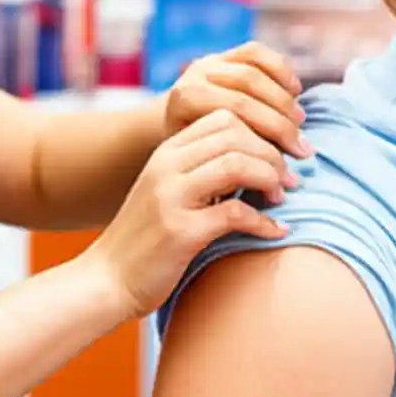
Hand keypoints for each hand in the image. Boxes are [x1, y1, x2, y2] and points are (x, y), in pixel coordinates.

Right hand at [86, 109, 289, 318]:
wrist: (107, 279)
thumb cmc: (144, 239)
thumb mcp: (166, 192)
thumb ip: (198, 172)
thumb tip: (256, 161)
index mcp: (165, 153)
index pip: (223, 116)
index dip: (260, 131)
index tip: (278, 156)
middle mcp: (166, 167)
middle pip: (235, 135)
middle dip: (272, 154)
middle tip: (289, 179)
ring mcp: (171, 197)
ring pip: (237, 164)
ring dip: (270, 179)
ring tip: (281, 197)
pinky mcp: (180, 231)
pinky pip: (236, 213)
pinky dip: (264, 221)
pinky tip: (276, 231)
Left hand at [164, 43, 312, 163]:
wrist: (174, 128)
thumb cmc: (194, 157)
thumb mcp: (204, 164)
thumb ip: (235, 166)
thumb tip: (288, 182)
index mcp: (183, 101)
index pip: (233, 116)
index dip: (264, 140)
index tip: (286, 167)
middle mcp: (194, 75)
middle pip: (246, 92)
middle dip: (280, 124)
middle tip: (302, 149)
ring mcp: (210, 61)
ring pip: (255, 72)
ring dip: (284, 100)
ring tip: (300, 123)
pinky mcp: (226, 53)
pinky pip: (257, 53)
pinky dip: (281, 69)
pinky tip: (296, 91)